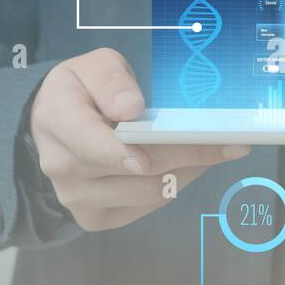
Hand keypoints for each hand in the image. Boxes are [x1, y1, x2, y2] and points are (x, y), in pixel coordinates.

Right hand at [29, 48, 248, 230]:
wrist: (53, 124)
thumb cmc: (80, 90)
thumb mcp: (93, 66)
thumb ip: (111, 81)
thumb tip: (131, 108)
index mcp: (58, 121)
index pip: (91, 143)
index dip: (122, 152)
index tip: (156, 152)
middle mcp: (63, 168)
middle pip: (137, 169)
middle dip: (189, 153)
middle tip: (232, 143)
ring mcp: (78, 199)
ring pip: (149, 191)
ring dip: (189, 170)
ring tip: (216, 149)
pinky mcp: (96, 218)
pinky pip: (147, 205)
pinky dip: (176, 183)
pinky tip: (191, 164)